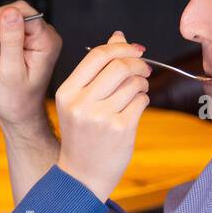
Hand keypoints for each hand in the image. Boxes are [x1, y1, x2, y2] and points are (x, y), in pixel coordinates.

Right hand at [0, 0, 60, 131]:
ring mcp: (22, 38)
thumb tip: (10, 12)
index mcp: (45, 40)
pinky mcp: (9, 42)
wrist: (14, 116)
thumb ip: (11, 40)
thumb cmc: (17, 101)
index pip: (21, 12)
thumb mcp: (11, 71)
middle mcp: (37, 35)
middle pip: (3, 16)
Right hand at [53, 30, 150, 200]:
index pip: (98, 55)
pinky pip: (141, 101)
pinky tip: (135, 108)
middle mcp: (81, 104)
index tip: (136, 50)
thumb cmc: (83, 135)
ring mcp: (101, 117)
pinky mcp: (121, 129)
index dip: (122, 47)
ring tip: (138, 91)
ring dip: (142, 83)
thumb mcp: (80, 100)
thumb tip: (119, 35)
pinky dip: (143, 99)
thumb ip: (97, 68)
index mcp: (67, 92)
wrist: (82, 176)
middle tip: (144, 70)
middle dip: (138, 64)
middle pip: (119, 66)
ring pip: (133, 83)